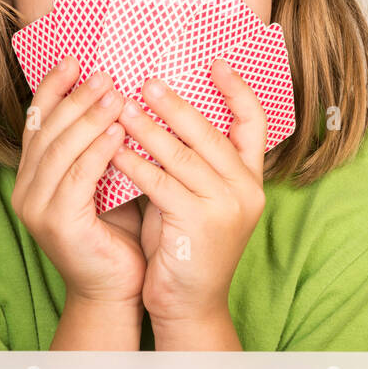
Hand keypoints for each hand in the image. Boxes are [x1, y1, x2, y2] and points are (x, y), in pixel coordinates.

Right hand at [12, 57, 144, 306]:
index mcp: (34, 175)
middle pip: (47, 130)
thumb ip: (103, 143)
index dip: (53, 87)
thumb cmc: (118, 232)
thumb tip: (122, 92)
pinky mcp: (57, 224)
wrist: (118, 289)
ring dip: (88, 117)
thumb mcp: (108, 179)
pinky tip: (118, 131)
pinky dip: (98, 151)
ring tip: (114, 93)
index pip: (37, 121)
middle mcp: (26, 189)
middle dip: (75, 97)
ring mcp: (37, 208)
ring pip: (61, 150)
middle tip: (104, 73)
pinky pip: (78, 177)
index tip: (75, 59)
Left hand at [111, 58, 266, 325]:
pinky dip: (133, 164)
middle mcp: (246, 189)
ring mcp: (227, 207)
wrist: (189, 306)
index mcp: (251, 179)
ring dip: (147, 129)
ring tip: (120, 107)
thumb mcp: (197, 197)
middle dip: (176, 104)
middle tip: (146, 81)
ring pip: (182, 156)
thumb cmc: (184, 246)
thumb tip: (159, 109)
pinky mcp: (199, 223)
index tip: (215, 62)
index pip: (255, 124)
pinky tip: (112, 151)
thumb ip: (190, 161)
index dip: (237, 90)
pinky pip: (160, 184)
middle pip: (211, 133)